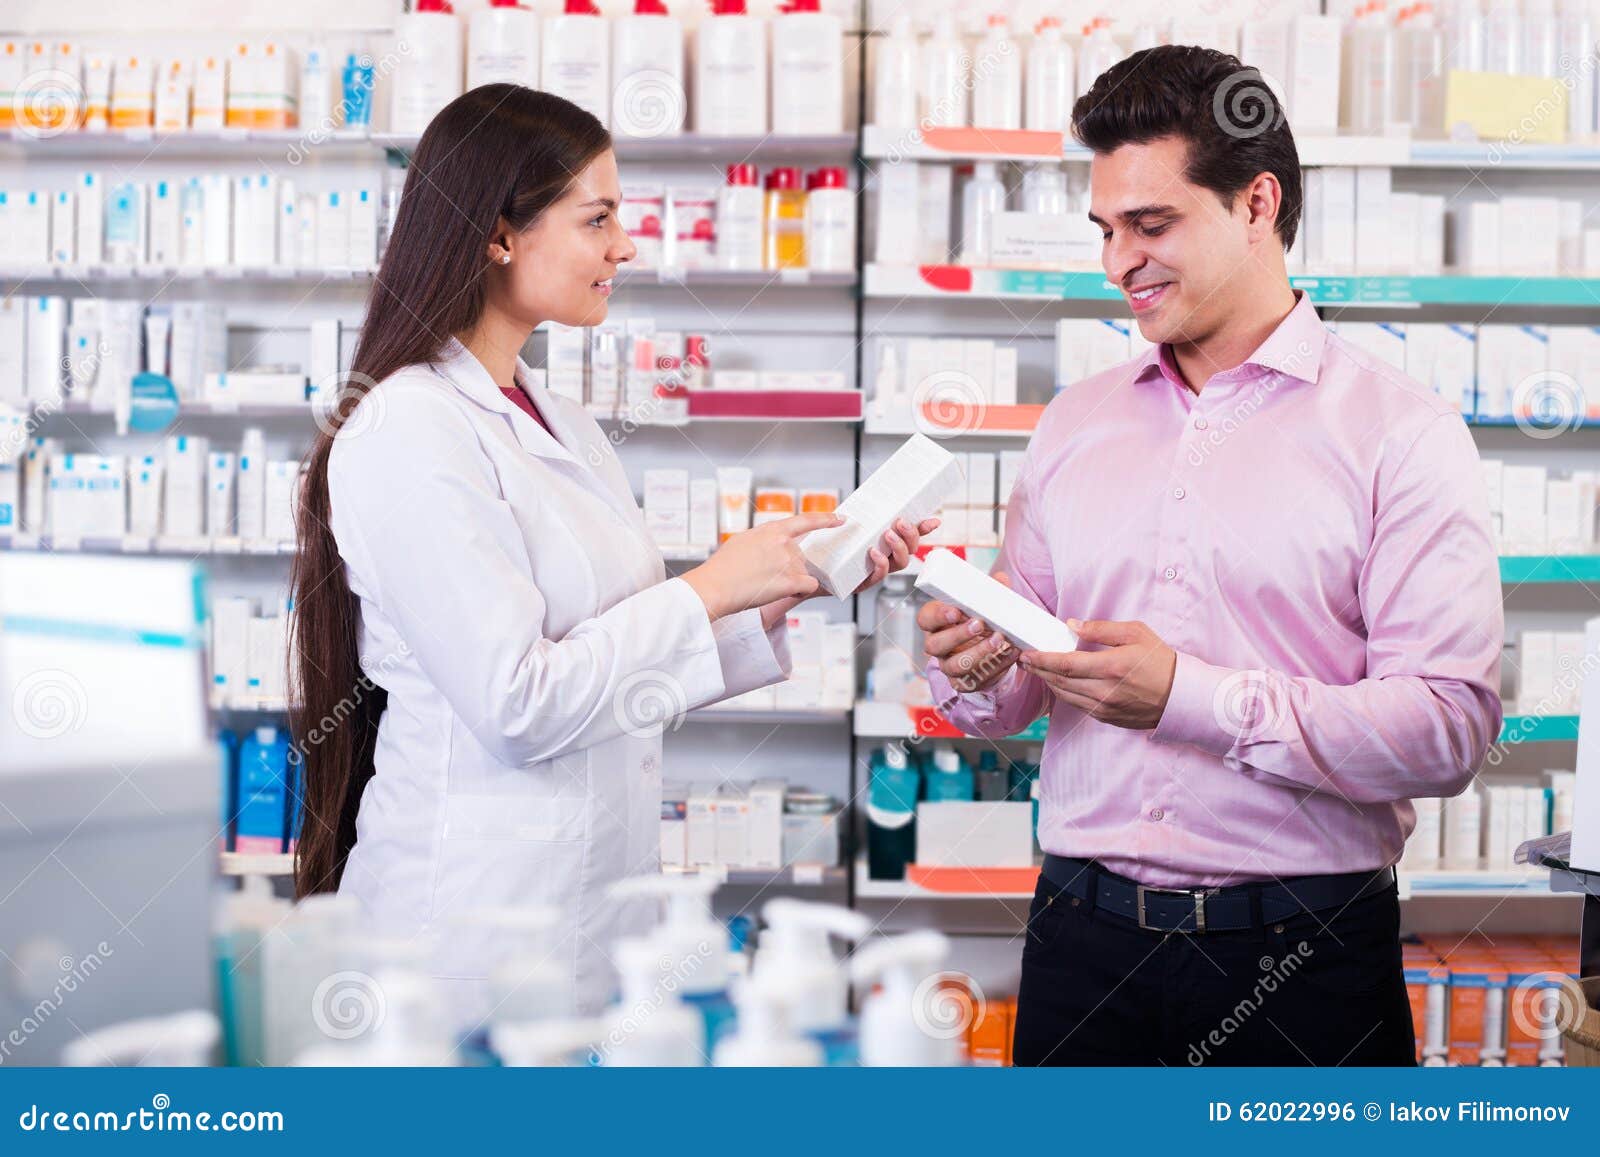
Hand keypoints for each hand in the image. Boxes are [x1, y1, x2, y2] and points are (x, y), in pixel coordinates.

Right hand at [682, 512, 842, 621]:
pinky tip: (781, 592)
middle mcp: (784, 543)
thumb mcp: (742, 541)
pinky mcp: (791, 581)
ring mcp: (789, 562)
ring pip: (804, 573)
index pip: (806, 521)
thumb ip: (762, 539)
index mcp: (771, 530)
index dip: (826, 519)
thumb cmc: (722, 568)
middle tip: (768, 577)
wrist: (715, 587)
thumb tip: (770, 544)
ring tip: (766, 585)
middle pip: (802, 556)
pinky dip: (799, 591)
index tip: (840, 519)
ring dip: (792, 581)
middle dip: (791, 569)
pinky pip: (808, 586)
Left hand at [757, 517, 939, 628]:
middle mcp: (879, 559)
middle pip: (909, 549)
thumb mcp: (833, 527)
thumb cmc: (813, 549)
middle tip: (900, 521)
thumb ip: (848, 516)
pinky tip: (873, 553)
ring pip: (898, 564)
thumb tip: (857, 499)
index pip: (906, 534)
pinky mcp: (858, 585)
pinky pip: (875, 577)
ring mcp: (870, 573)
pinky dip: (879, 564)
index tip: (934, 517)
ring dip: (897, 548)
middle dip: (911, 535)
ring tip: (888, 534)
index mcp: (879, 543)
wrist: (790, 573)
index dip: (922, 527)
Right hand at [916, 570, 1022, 693]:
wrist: (988, 649)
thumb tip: (1001, 579)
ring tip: (999, 640)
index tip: (955, 611)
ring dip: (977, 653)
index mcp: (935, 623)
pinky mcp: (963, 682)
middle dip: (957, 635)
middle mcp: (937, 646)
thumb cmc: (979, 620)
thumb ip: (990, 592)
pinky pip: (975, 679)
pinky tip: (1011, 654)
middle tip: (979, 624)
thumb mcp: (982, 604)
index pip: (925, 619)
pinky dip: (996, 666)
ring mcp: (948, 666)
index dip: (938, 616)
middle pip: (935, 645)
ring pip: (954, 666)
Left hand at [1018, 618, 1176, 729]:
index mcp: (1111, 667)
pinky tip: (1059, 682)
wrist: (1181, 696)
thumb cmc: (1161, 661)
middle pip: (1059, 681)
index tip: (1026, 653)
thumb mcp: (1136, 633)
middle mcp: (1104, 691)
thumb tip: (1072, 625)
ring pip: (1065, 696)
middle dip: (1038, 670)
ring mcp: (1104, 707)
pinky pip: (1076, 705)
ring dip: (1048, 682)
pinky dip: (1064, 693)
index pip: (1065, 664)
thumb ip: (1101, 629)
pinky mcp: (1106, 717)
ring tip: (1037, 669)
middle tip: (1024, 659)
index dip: (1041, 659)